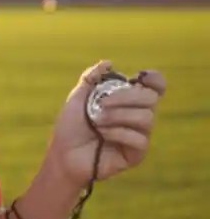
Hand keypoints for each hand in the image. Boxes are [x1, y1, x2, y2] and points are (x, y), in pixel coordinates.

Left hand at [48, 60, 165, 187]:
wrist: (62, 155)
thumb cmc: (70, 129)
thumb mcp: (77, 99)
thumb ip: (91, 79)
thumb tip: (109, 63)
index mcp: (128, 101)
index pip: (156, 87)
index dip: (154, 79)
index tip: (140, 77)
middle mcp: (138, 117)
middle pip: (151, 98)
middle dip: (126, 98)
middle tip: (102, 104)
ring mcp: (139, 136)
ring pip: (147, 118)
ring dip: (118, 116)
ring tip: (97, 122)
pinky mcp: (137, 154)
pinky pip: (140, 139)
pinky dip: (118, 134)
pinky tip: (103, 136)